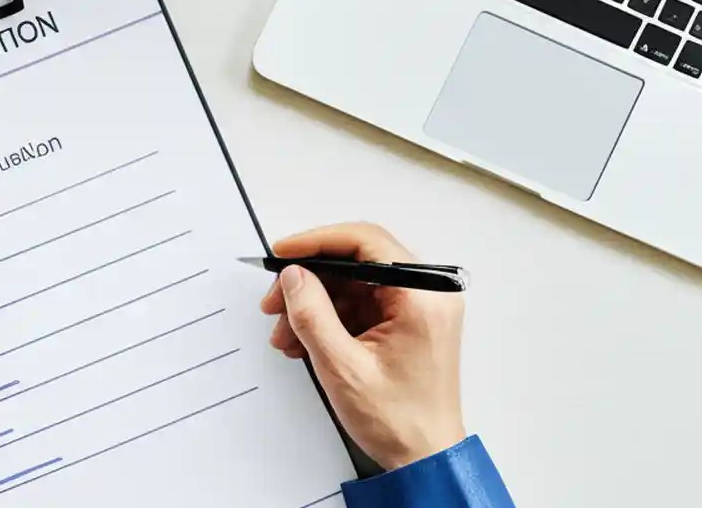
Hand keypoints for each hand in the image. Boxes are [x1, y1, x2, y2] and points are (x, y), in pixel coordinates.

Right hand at [260, 223, 466, 469]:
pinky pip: (359, 305)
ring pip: (352, 284)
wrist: (424, 459)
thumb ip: (313, 315)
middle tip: (274, 302)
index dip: (317, 242)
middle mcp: (426, 294)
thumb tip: (293, 276)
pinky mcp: (405, 323)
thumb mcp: (343, 367)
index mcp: (422, 297)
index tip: (282, 253)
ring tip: (285, 334)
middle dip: (310, 280)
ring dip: (314, 304)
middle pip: (356, 261)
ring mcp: (416, 308)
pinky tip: (303, 341)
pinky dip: (329, 319)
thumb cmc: (399, 421)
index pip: (365, 242)